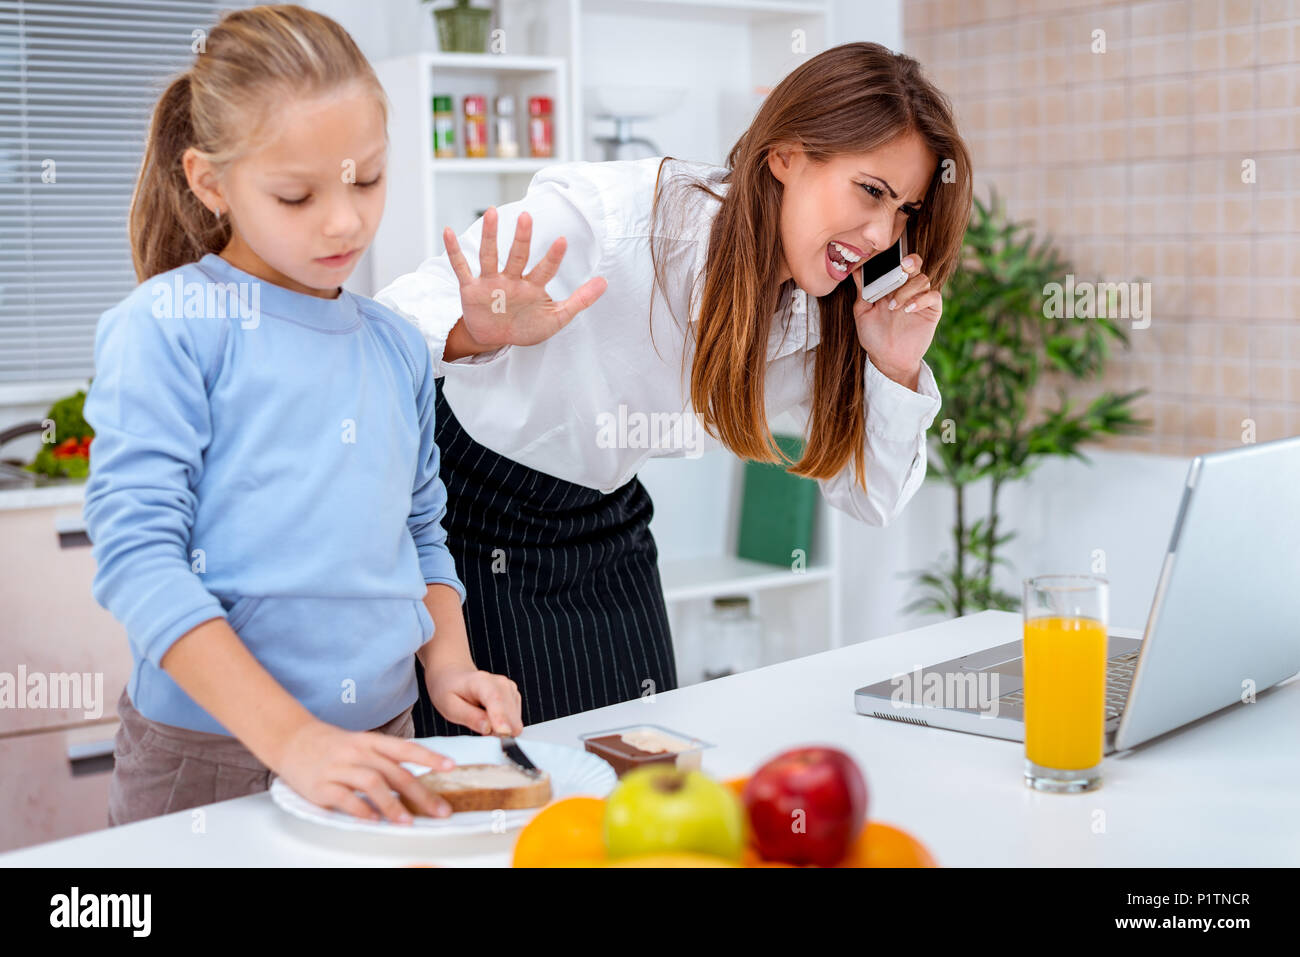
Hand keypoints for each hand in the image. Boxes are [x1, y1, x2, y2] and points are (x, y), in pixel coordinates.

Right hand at [274, 717, 457, 822]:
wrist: (292, 739)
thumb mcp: (361, 744)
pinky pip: (343, 797)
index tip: (451, 767)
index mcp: (371, 741)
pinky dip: (360, 810)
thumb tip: (416, 779)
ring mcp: (339, 767)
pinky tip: (373, 821)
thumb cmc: (332, 745)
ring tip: (407, 821)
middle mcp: (358, 752)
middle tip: (439, 811)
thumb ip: (385, 759)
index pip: (405, 748)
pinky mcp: (321, 785)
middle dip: (420, 793)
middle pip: (394, 771)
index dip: (429, 757)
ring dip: (392, 804)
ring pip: (371, 783)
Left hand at [426, 664, 523, 736]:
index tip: (503, 732)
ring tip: (482, 721)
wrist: (454, 676)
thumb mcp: (450, 707)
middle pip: (510, 714)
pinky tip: (490, 719)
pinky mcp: (515, 696)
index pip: (495, 699)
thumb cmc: (450, 691)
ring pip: (515, 721)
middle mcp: (501, 683)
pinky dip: (504, 725)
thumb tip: (488, 728)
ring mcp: (510, 689)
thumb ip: (469, 717)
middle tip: (480, 730)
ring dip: (501, 729)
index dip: (501, 717)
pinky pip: (515, 721)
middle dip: (499, 731)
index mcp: (481, 682)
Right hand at [444, 207, 607, 350]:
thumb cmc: (526, 326)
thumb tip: (605, 282)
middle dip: (521, 238)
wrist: (496, 340)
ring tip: (490, 212)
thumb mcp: (557, 318)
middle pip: (517, 256)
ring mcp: (491, 282)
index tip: (563, 240)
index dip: (553, 257)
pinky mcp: (471, 289)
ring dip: (490, 236)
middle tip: (526, 217)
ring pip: (490, 256)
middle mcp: (511, 279)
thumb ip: (580, 300)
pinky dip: (454, 251)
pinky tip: (448, 231)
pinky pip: (461, 267)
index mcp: (533, 286)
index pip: (545, 269)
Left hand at [852, 254, 942, 387]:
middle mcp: (906, 289)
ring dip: (908, 290)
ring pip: (923, 279)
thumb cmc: (874, 336)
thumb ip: (862, 291)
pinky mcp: (931, 310)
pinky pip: (933, 296)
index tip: (887, 259)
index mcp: (890, 286)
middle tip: (902, 267)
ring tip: (895, 306)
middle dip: (910, 262)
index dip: (895, 258)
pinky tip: (909, 309)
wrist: (887, 359)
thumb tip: (855, 269)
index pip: (896, 264)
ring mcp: (920, 299)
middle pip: (915, 264)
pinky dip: (921, 299)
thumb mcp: (863, 312)